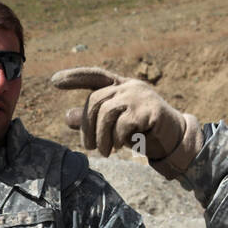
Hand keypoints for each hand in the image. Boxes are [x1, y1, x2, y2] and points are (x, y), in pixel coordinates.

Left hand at [51, 66, 202, 177]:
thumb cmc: (142, 131)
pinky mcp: (150, 110)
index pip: (95, 76)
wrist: (174, 139)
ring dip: (102, 138)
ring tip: (107, 151)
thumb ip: (93, 120)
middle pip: (96, 101)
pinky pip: (123, 125)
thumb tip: (67, 117)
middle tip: (90, 148)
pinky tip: (126, 145)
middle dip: (88, 128)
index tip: (53, 81)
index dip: (74, 77)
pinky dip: (120, 139)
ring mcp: (140, 96)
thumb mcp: (114, 125)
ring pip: (107, 114)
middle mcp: (129, 86)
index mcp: (120, 86)